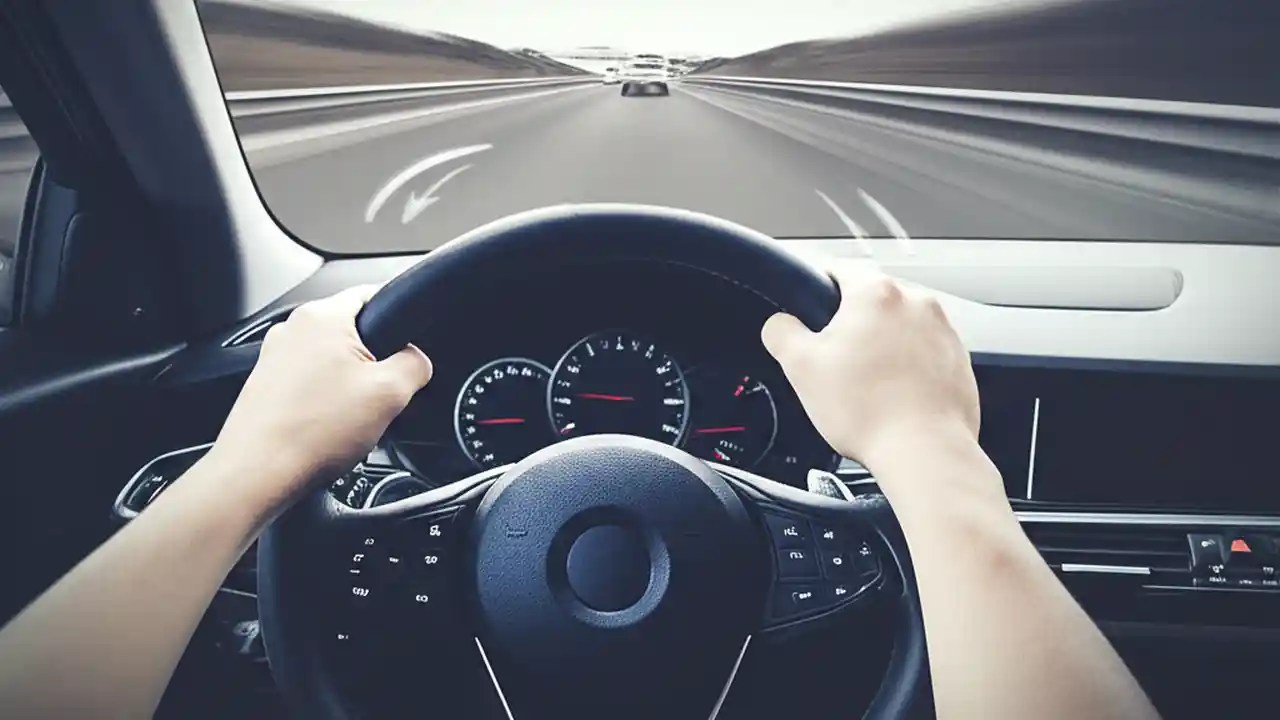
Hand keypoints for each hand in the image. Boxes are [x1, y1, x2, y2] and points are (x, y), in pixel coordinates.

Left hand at [207, 286, 432, 512]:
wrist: (258, 474)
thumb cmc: (310, 433)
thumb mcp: (390, 394)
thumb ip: (415, 365)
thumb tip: (417, 361)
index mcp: (322, 317)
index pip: (375, 294)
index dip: (402, 323)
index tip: (407, 353)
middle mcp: (292, 329)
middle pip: (356, 334)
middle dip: (375, 364)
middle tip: (380, 397)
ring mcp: (276, 358)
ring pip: (334, 362)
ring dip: (351, 387)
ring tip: (349, 419)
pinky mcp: (268, 386)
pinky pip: (313, 385)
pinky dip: (326, 403)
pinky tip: (328, 429)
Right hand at [762, 266, 978, 473]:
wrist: (924, 451)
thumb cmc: (867, 409)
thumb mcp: (800, 367)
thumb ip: (781, 332)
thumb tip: (780, 324)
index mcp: (876, 293)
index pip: (837, 270)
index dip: (817, 289)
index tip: (810, 308)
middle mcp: (917, 302)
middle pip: (872, 301)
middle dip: (852, 326)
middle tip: (836, 362)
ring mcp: (944, 330)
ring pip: (900, 327)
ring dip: (882, 346)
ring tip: (868, 385)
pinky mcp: (959, 359)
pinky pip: (925, 353)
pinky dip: (908, 368)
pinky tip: (894, 396)